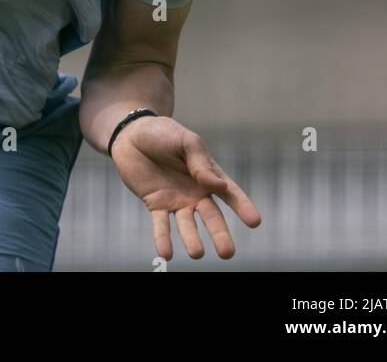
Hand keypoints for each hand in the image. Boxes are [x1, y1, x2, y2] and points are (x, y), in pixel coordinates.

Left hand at [110, 115, 261, 260]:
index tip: (254, 221)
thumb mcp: (185, 140)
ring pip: (187, 225)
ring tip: (197, 253)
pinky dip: (163, 239)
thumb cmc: (163, 134)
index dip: (242, 206)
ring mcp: (176, 201)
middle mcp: (196, 193)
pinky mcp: (155, 205)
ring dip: (192, 240)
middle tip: (227, 253)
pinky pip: (160, 225)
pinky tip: (165, 253)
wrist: (132, 134)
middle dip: (220, 235)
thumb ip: (200, 162)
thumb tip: (216, 185)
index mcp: (208, 175)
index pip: (229, 193)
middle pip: (211, 217)